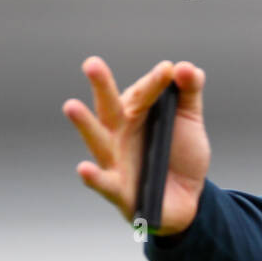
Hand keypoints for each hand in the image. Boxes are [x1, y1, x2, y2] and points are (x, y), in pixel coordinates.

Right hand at [63, 57, 210, 235]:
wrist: (190, 196)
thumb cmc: (181, 153)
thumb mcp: (189, 119)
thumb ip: (189, 91)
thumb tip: (186, 67)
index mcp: (135, 113)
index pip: (142, 93)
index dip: (154, 82)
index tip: (168, 70)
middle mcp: (119, 133)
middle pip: (108, 108)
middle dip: (101, 86)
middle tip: (92, 64)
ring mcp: (115, 160)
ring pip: (97, 141)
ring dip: (84, 125)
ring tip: (71, 106)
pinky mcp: (119, 190)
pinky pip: (104, 183)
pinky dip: (93, 178)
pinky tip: (83, 168)